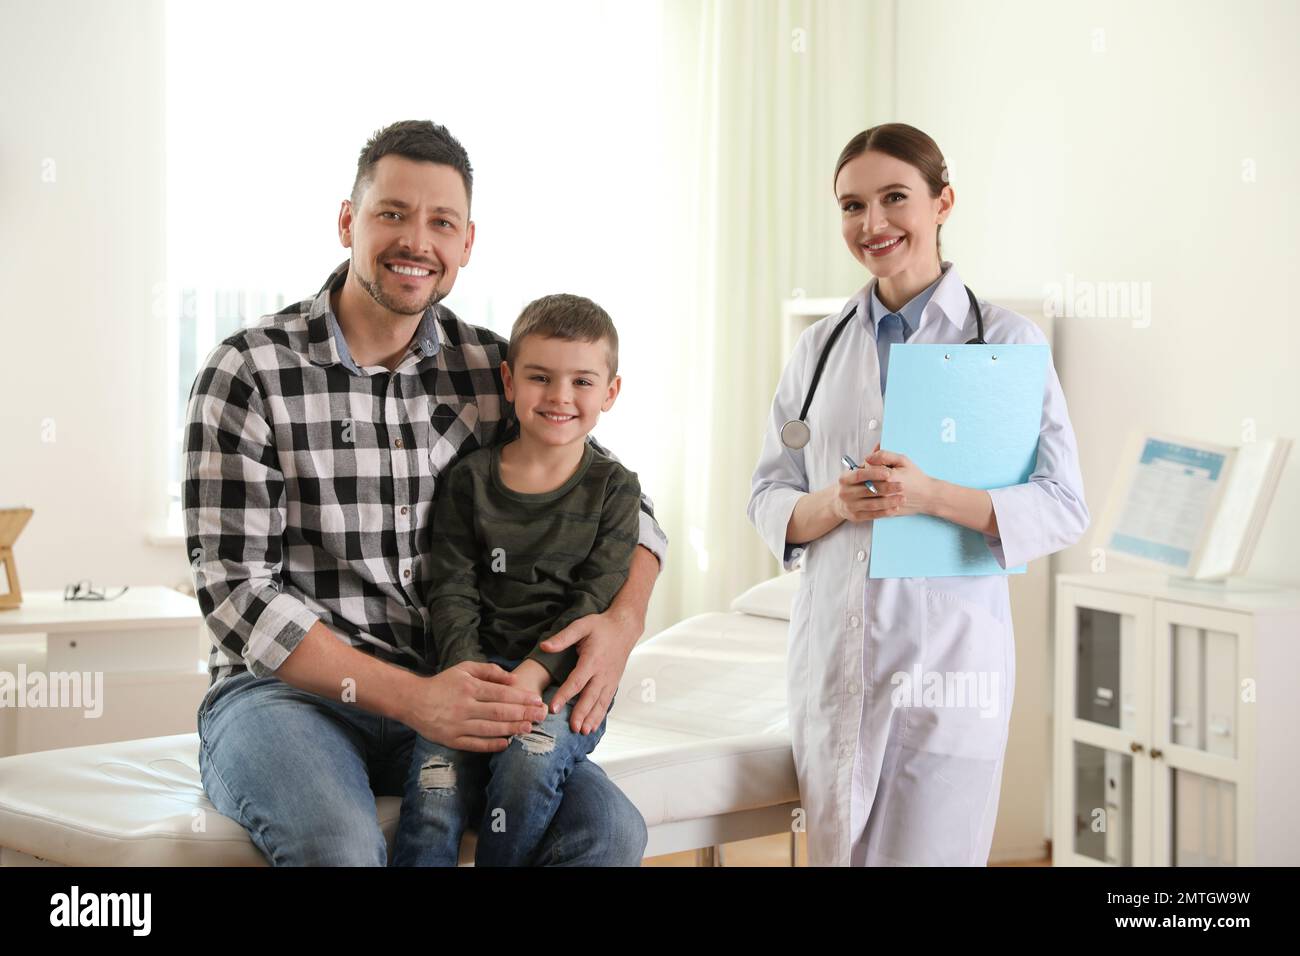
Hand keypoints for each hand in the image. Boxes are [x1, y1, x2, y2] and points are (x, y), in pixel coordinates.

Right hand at [402, 661, 547, 752]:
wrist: (412, 700)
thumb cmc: (443, 683)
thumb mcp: (464, 669)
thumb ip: (490, 671)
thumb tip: (514, 678)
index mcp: (469, 688)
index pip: (501, 694)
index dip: (521, 698)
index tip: (537, 700)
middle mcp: (464, 707)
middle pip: (499, 712)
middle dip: (523, 714)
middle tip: (541, 716)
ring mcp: (457, 725)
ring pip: (490, 729)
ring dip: (511, 730)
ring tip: (529, 729)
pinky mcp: (451, 740)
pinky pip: (475, 744)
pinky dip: (491, 745)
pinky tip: (506, 744)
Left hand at [536, 607, 639, 734]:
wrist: (625, 627)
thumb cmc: (601, 626)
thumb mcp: (581, 626)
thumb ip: (563, 637)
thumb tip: (544, 646)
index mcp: (593, 659)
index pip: (577, 680)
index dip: (565, 695)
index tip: (554, 708)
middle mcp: (603, 672)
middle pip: (591, 696)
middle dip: (581, 713)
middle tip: (573, 728)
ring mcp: (610, 679)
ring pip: (600, 702)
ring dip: (592, 718)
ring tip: (584, 732)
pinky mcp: (613, 682)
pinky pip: (606, 701)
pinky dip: (600, 715)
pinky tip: (593, 725)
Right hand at [831, 444, 906, 522]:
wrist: (839, 503)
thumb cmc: (853, 483)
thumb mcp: (858, 470)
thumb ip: (871, 459)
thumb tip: (880, 444)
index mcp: (845, 478)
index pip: (860, 475)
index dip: (874, 473)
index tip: (889, 473)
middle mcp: (845, 493)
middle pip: (868, 490)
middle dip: (886, 488)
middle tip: (901, 486)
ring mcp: (850, 506)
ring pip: (872, 504)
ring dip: (889, 501)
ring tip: (902, 498)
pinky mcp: (855, 517)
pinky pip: (872, 515)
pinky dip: (885, 512)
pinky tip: (895, 508)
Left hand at [864, 443, 934, 516]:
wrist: (927, 496)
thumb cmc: (915, 477)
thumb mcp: (903, 460)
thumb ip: (884, 455)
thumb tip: (868, 457)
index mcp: (887, 477)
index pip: (866, 466)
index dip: (870, 463)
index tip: (878, 464)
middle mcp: (883, 491)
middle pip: (864, 480)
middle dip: (868, 475)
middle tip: (879, 474)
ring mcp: (883, 504)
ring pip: (866, 492)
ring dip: (869, 486)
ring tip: (880, 483)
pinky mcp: (884, 511)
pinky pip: (871, 503)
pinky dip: (873, 498)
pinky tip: (882, 493)